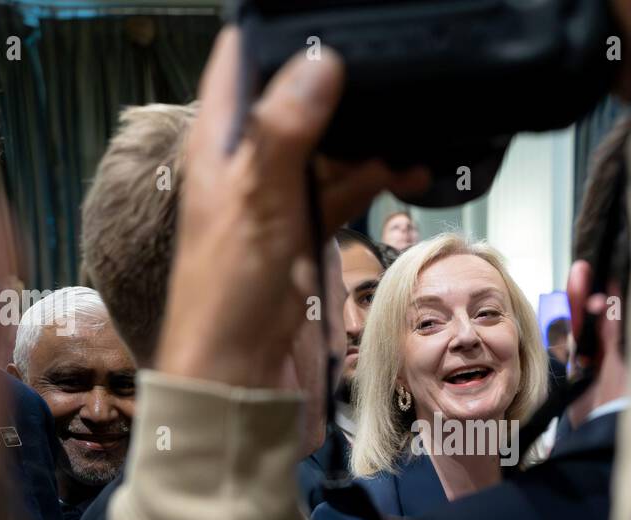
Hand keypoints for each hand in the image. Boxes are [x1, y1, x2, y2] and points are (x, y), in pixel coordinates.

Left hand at [156, 28, 427, 388]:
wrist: (239, 373)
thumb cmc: (227, 293)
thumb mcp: (258, 197)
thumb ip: (286, 129)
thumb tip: (319, 63)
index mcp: (219, 143)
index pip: (241, 62)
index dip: (276, 36)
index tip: (326, 22)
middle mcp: (248, 163)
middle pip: (296, 100)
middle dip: (340, 87)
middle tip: (389, 74)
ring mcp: (279, 197)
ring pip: (328, 146)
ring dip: (368, 138)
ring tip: (412, 130)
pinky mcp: (305, 231)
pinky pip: (344, 190)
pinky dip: (375, 178)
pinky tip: (410, 170)